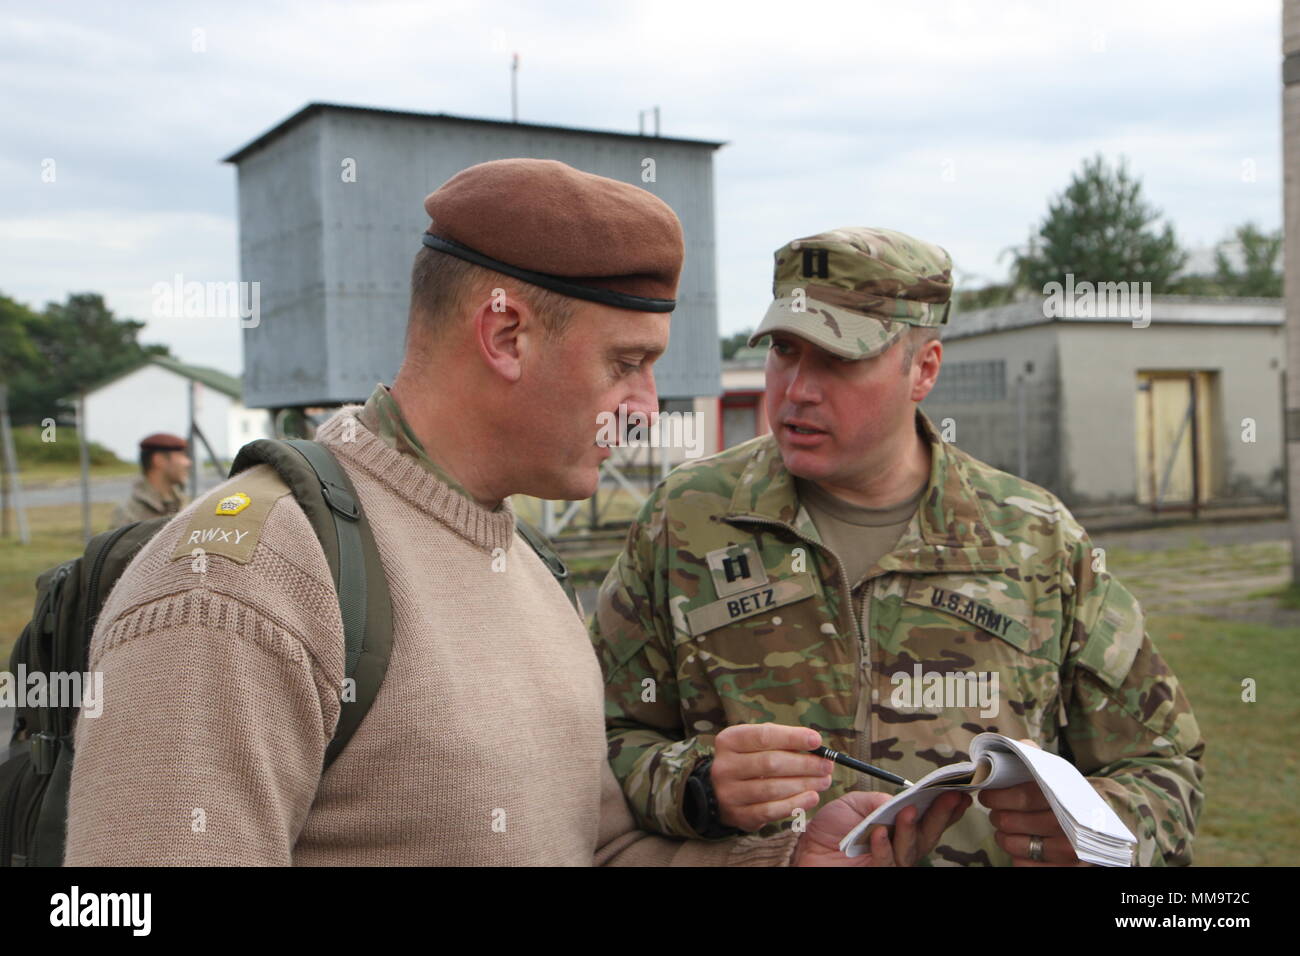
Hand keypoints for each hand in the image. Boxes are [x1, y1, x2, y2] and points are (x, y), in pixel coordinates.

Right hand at [711, 723, 832, 831]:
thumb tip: (814, 745)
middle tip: (827, 765)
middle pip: (771, 763)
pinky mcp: (738, 815)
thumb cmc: (748, 760)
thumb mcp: (756, 744)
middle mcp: (724, 766)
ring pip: (772, 788)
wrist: (721, 790)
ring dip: (804, 784)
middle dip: (804, 764)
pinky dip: (795, 804)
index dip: (793, 737)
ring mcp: (729, 793)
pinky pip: (770, 811)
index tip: (817, 740)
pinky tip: (812, 797)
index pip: (764, 736)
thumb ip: (781, 740)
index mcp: (729, 740)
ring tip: (824, 781)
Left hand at [794, 790, 971, 866]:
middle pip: (927, 834)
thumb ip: (880, 801)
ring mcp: (890, 862)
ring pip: (909, 849)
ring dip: (910, 828)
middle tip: (951, 796)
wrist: (806, 849)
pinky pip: (884, 862)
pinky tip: (880, 833)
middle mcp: (900, 847)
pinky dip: (883, 847)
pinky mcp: (875, 872)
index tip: (959, 791)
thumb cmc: (832, 828)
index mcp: (899, 829)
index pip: (927, 819)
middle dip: (940, 814)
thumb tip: (901, 800)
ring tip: (908, 809)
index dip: (945, 808)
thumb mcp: (856, 804)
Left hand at [977, 739, 1093, 866]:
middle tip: (995, 812)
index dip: (999, 796)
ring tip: (1005, 828)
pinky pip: (1025, 866)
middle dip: (997, 816)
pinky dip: (1016, 856)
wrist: (1097, 826)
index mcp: (1066, 797)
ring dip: (1003, 836)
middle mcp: (1070, 827)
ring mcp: (1069, 853)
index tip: (986, 795)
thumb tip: (1021, 743)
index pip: (1024, 795)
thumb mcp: (1055, 773)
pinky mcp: (1066, 871)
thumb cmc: (1063, 795)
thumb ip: (1035, 756)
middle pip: (1014, 822)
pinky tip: (1020, 845)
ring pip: (1016, 845)